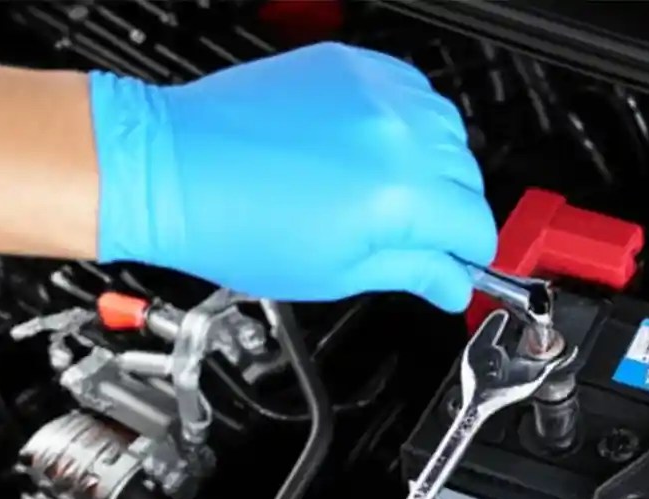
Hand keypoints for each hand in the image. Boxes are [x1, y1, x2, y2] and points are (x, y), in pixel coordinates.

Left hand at [89, 42, 494, 309]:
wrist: (172, 165)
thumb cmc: (234, 222)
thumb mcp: (337, 271)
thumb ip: (411, 271)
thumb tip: (451, 282)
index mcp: (400, 195)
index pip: (476, 226)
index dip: (468, 254)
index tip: (455, 262)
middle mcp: (398, 134)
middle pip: (469, 177)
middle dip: (451, 211)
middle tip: (415, 234)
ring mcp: (376, 92)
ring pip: (448, 129)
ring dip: (436, 162)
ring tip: (391, 188)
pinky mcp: (351, 66)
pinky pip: (411, 88)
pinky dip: (410, 119)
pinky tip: (379, 145)